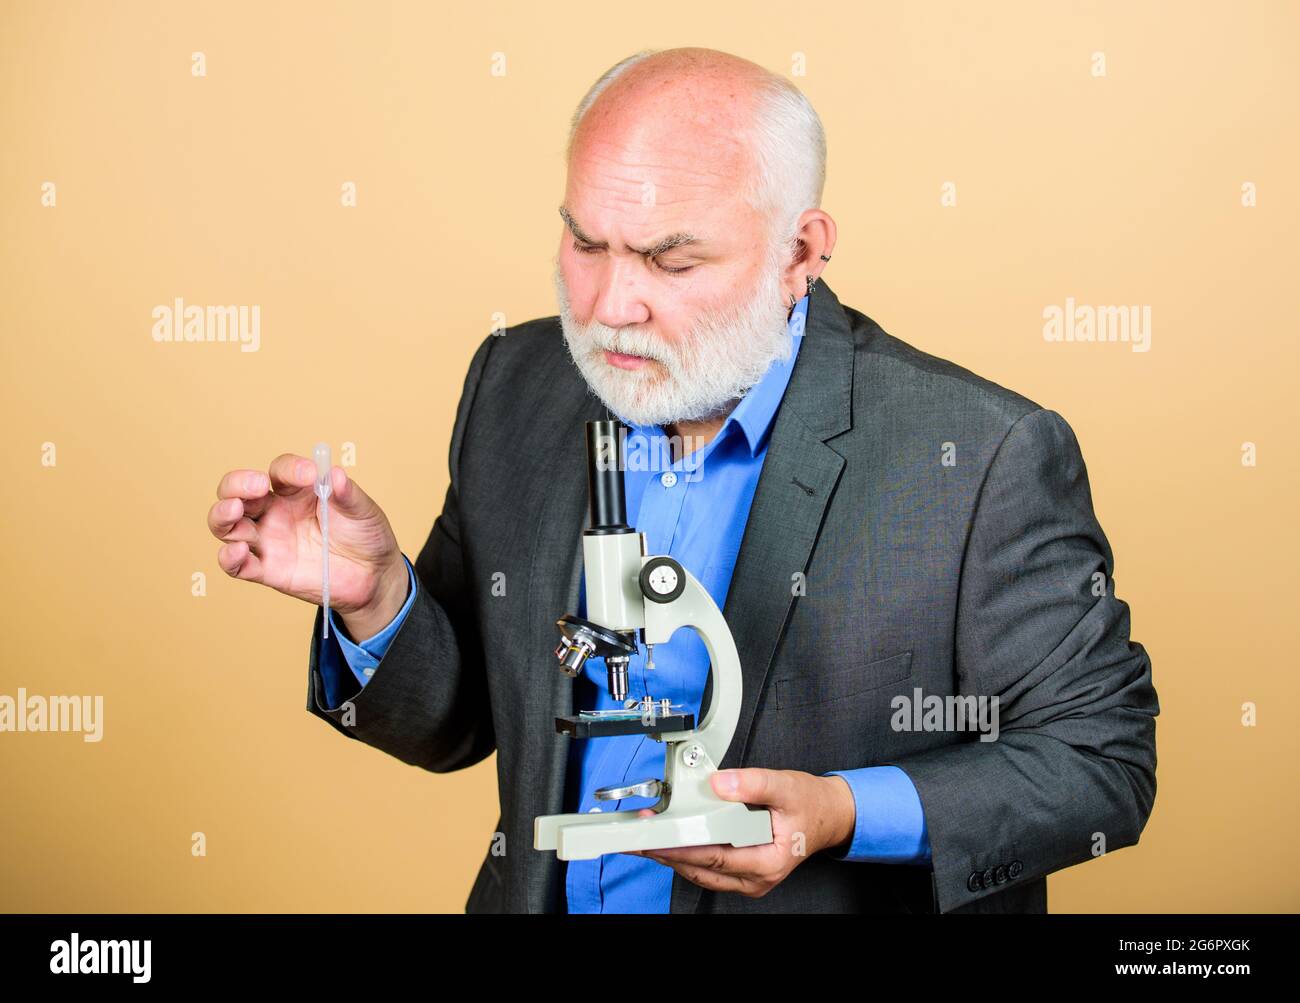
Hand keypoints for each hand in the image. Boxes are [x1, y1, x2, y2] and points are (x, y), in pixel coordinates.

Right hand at [206, 454, 408, 637]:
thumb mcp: (363, 510)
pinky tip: (237, 551)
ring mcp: (268, 540)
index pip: (280, 471)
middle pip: (238, 491)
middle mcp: (275, 511)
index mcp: (297, 491)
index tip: (309, 474)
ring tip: (235, 510)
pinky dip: (229, 558)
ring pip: (228, 525)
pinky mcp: (268, 570)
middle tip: (257, 486)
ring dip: (222, 515)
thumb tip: (335, 474)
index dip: (290, 469)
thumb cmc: (365, 535)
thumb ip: (348, 493)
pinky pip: (238, 565)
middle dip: (238, 484)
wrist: (375, 575)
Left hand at [624, 768, 856, 897]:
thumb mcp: (786, 786)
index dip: (682, 848)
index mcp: (768, 861)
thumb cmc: (810, 805)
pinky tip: (671, 841)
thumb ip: (753, 783)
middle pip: (702, 869)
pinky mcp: (742, 871)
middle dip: (667, 852)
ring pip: (702, 873)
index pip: (716, 858)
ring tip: (647, 837)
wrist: (828, 815)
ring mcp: (748, 878)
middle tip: (638, 836)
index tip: (656, 837)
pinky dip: (688, 855)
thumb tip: (719, 784)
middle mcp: (756, 877)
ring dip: (673, 856)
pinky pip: (708, 869)